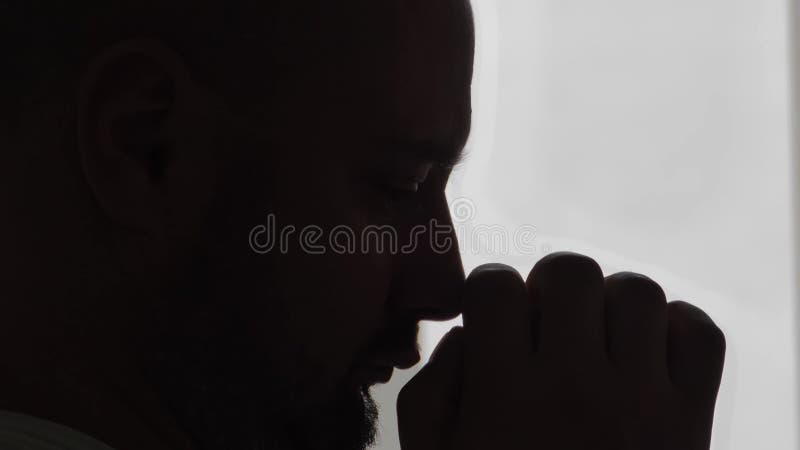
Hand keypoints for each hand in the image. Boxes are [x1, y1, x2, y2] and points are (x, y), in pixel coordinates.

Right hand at [398, 252, 724, 449]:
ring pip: (636, 290)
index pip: (494, 285)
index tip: (494, 317)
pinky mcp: (693, 417)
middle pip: (569, 271)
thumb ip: (434, 389)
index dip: (487, 291)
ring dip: (609, 304)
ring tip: (597, 339)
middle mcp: (576, 384)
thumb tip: (470, 331)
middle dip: (548, 288)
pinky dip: (674, 328)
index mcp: (505, 395)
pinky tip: (644, 355)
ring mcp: (643, 399)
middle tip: (545, 325)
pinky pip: (699, 332)